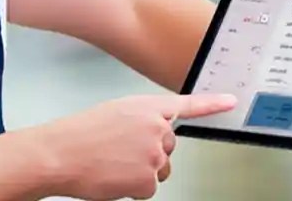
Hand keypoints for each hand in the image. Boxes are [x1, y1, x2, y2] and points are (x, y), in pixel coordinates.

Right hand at [43, 93, 236, 199]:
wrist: (60, 154)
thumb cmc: (80, 134)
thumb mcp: (116, 113)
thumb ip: (142, 120)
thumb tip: (155, 136)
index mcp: (148, 106)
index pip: (188, 105)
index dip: (213, 104)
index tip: (231, 102)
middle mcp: (157, 127)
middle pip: (168, 148)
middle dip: (149, 154)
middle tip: (120, 152)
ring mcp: (155, 153)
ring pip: (159, 170)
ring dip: (140, 172)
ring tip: (113, 163)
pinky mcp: (149, 178)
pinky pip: (148, 189)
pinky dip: (132, 188)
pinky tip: (114, 177)